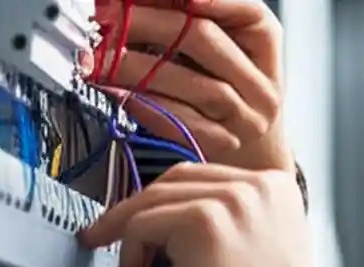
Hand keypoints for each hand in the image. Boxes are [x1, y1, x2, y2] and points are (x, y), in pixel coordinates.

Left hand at [80, 163, 330, 266]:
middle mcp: (259, 185)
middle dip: (141, 213)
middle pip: (176, 181)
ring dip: (130, 241)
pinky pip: (140, 226)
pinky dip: (128, 258)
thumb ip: (233, 230)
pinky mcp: (201, 220)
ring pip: (153, 201)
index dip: (171, 205)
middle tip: (112, 237)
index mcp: (278, 191)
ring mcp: (231, 198)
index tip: (146, 223)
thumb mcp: (262, 256)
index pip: (207, 180)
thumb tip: (174, 232)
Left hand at [89, 0, 292, 171]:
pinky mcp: (222, 143)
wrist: (254, 153)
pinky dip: (142, 103)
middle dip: (146, 21)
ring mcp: (245, 118)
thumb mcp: (224, 47)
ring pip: (188, 81)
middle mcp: (261, 85)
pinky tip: (116, 90)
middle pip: (204, 38)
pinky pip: (178, 119)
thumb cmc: (230, 91)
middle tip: (106, 15)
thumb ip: (188, 18)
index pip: (248, 11)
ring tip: (98, 55)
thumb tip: (133, 1)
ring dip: (134, 65)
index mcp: (265, 47)